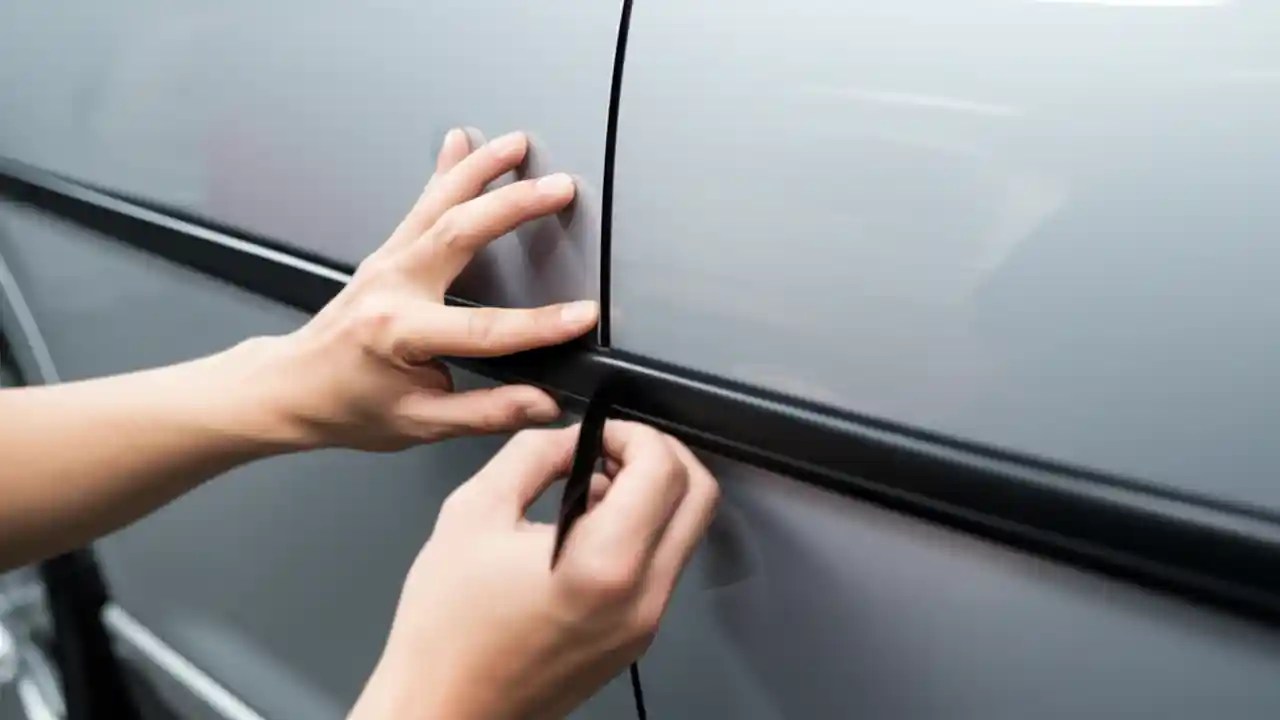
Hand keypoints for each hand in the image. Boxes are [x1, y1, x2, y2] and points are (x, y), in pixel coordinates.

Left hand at [246, 129, 597, 450]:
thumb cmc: (348, 408)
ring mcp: (387, 263)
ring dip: (480, 169)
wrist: (291, 387)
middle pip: (459, 234)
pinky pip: (421, 205)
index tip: (582, 315)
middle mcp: (391, 287)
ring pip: (438, 205)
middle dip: (513, 206)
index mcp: (400, 334)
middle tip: (558, 189)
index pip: (484, 328)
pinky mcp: (387, 254)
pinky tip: (460, 141)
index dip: (540, 324)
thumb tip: (543, 404)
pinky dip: (445, 171)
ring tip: (517, 145)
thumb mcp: (420, 424)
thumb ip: (486, 412)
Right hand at [350, 422, 720, 719]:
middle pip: (700, 498)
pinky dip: (643, 532)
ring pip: (687, 532)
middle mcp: (642, 596)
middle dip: (660, 457)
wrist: (447, 709)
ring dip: (654, 495)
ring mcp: (646, 623)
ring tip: (591, 491)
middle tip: (610, 450)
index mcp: (605, 562)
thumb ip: (533, 455)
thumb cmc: (446, 625)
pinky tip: (587, 531)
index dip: (635, 434)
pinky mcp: (637, 639)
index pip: (665, 469)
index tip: (598, 434)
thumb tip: (576, 437)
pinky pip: (664, 566)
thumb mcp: (473, 512)